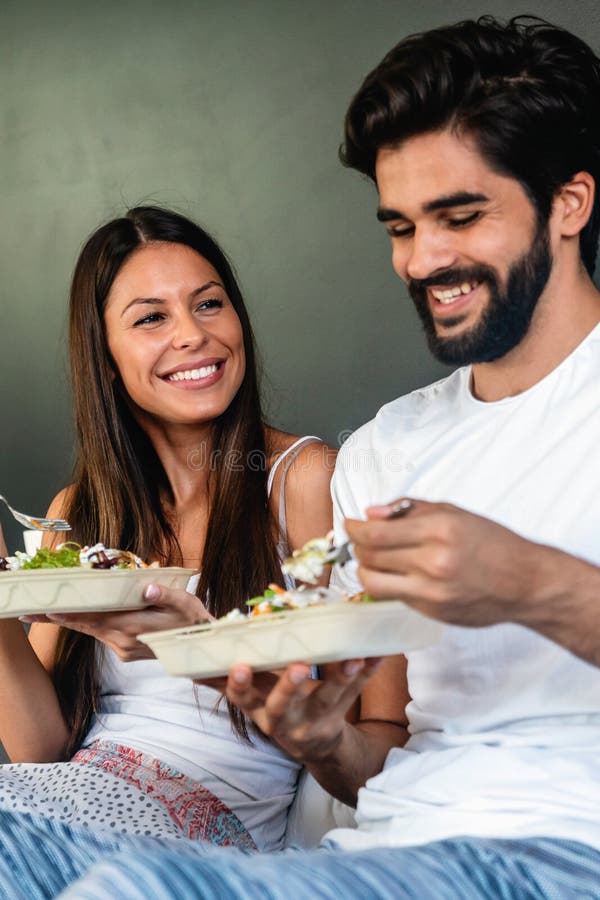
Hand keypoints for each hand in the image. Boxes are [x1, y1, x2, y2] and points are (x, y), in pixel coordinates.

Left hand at [21, 583, 211, 660]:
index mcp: (135, 628)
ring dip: (69, 621)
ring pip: (90, 631)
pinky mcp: (124, 652)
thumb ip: (165, 595)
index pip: (95, 619)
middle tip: (27, 612)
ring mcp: (122, 649)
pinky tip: (75, 615)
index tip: (47, 610)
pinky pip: (99, 635)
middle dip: (57, 618)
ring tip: (43, 611)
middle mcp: (124, 642)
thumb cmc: (193, 623)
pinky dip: (85, 624)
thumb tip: (147, 588)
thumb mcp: (186, 604)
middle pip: (84, 627)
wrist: (202, 653)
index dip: (71, 614)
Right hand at [217, 658, 381, 761]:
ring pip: (328, 699)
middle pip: (285, 706)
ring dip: (340, 678)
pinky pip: (357, 693)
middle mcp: (284, 721)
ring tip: (351, 658)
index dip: (239, 685)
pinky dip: (368, 672)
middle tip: (297, 667)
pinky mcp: (340, 718)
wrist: (318, 747)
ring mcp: (314, 722)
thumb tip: (186, 667)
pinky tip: (379, 653)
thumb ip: (224, 681)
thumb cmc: (279, 707)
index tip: (237, 666)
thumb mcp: (253, 699)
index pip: (244, 698)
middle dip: (289, 687)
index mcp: (258, 709)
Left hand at [346, 499, 543, 627]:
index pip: (376, 533)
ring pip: (373, 583)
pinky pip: (394, 597)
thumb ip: (409, 510)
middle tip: (358, 539)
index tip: (350, 524)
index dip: (354, 528)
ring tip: (371, 559)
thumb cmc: (492, 542)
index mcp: (439, 531)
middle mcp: (433, 562)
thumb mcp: (454, 512)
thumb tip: (371, 513)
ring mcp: (432, 591)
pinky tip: (395, 574)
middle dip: (356, 546)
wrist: (525, 582)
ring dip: (364, 569)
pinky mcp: (432, 612)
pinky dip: (387, 584)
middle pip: (370, 557)